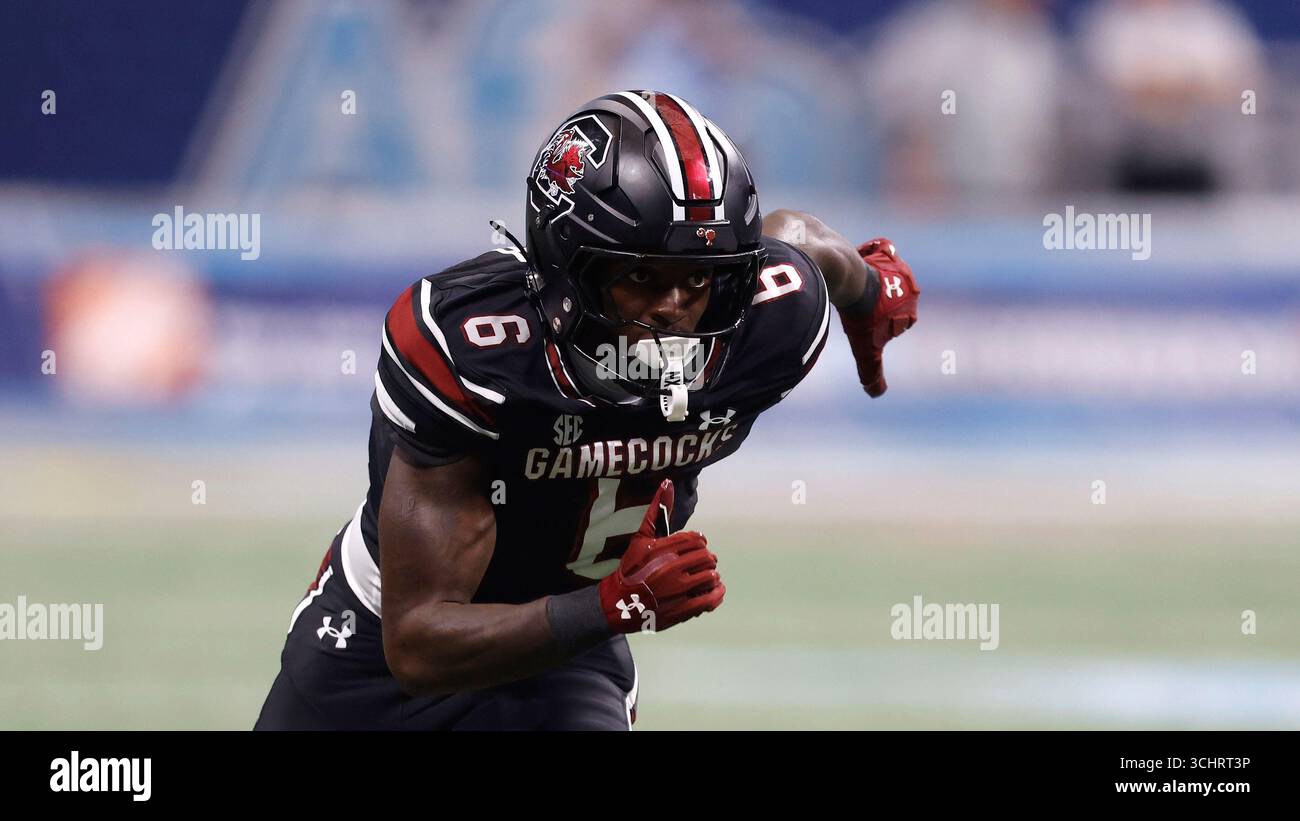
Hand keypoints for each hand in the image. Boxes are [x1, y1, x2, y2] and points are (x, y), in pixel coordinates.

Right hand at [596, 479, 723, 632]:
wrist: (619, 603)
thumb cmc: (631, 568)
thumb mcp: (641, 538)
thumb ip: (656, 511)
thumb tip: (668, 482)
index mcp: (662, 550)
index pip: (697, 539)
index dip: (700, 542)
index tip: (696, 547)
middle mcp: (671, 569)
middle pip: (707, 557)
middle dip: (706, 559)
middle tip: (701, 562)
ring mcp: (677, 591)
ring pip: (711, 577)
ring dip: (711, 575)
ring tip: (705, 576)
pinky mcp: (682, 610)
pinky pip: (710, 600)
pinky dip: (716, 593)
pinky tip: (713, 590)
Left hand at [839, 237, 919, 396]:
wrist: (848, 280)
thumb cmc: (860, 316)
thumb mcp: (867, 348)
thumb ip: (873, 371)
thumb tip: (876, 394)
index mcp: (911, 307)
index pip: (900, 319)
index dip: (881, 322)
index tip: (866, 321)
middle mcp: (910, 284)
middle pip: (892, 297)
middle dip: (876, 301)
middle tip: (856, 304)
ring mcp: (898, 265)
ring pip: (885, 275)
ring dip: (872, 280)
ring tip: (853, 286)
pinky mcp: (883, 250)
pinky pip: (881, 250)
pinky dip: (871, 255)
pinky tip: (856, 262)